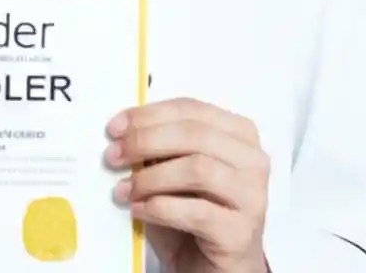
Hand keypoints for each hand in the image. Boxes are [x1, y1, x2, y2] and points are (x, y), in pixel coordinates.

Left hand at [104, 98, 269, 272]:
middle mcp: (253, 161)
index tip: (115, 127)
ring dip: (150, 177)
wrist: (212, 267)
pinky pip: (195, 212)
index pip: (191, 109)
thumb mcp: (172, 172)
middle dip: (145, 141)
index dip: (149, 115)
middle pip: (194, 135)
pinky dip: (158, 208)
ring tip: (123, 189)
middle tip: (113, 156)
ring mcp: (252, 197)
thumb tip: (122, 132)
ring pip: (197, 169)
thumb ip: (158, 147)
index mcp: (238, 135)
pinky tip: (137, 210)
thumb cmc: (192, 214)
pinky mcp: (241, 232)